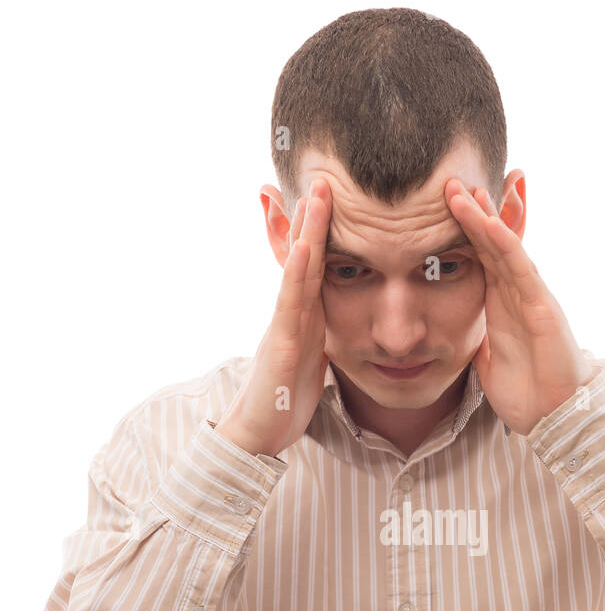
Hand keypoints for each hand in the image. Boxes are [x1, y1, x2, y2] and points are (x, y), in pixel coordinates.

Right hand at [215, 179, 332, 455]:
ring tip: (317, 192)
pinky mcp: (282, 345)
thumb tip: (341, 325)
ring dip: (307, 229)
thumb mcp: (314, 362)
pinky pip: (291, 302)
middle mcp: (291, 313)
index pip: (315, 266)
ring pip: (297, 269)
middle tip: (321, 174)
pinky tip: (308, 246)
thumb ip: (323, 339)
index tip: (331, 196)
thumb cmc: (285, 402)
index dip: (322, 232)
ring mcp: (283, 325)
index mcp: (304, 317)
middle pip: (303, 256)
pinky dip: (299, 272)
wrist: (256, 436)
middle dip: (310, 215)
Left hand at [444, 178, 596, 434]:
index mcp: (501, 303)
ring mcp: (531, 296)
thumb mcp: (487, 361)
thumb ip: (474, 341)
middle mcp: (516, 293)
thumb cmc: (527, 391)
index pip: (482, 257)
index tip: (446, 205)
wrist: (555, 417)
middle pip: (495, 241)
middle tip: (451, 180)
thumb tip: (451, 336)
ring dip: (484, 217)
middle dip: (476, 210)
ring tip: (464, 189)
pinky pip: (519, 268)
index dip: (465, 230)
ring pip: (505, 247)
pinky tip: (488, 222)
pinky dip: (505, 242)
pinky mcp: (542, 306)